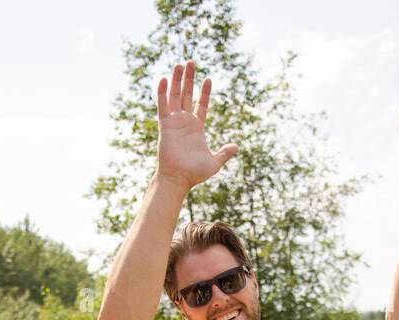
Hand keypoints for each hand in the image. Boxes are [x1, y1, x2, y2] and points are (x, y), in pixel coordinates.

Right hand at [155, 61, 237, 189]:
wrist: (179, 178)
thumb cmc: (195, 173)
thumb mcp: (214, 162)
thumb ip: (224, 153)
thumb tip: (236, 147)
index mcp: (197, 128)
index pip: (201, 105)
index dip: (204, 92)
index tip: (208, 79)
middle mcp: (185, 122)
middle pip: (186, 95)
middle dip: (188, 79)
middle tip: (191, 62)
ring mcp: (174, 122)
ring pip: (175, 96)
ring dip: (176, 80)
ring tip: (179, 64)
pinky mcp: (165, 125)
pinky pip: (162, 106)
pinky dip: (162, 93)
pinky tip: (163, 79)